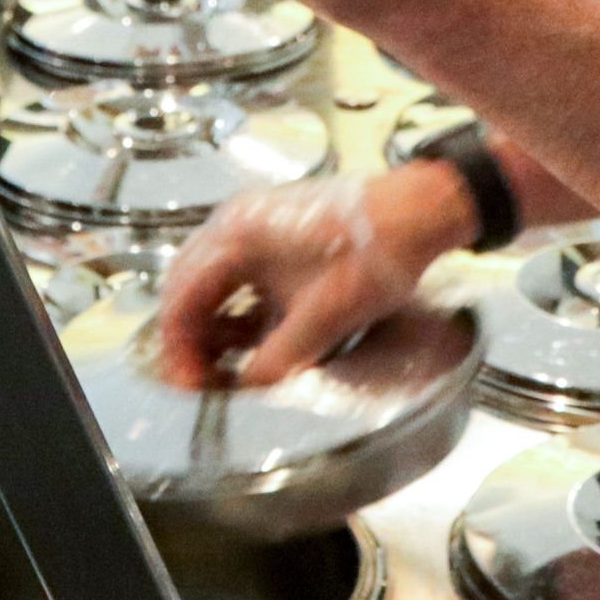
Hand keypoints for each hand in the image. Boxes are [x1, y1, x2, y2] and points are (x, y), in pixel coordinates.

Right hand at [153, 163, 478, 386]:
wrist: (418, 213)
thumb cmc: (376, 249)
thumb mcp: (324, 319)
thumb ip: (279, 359)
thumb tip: (250, 386)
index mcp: (236, 236)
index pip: (182, 297)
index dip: (180, 348)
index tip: (190, 383)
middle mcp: (237, 223)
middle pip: (188, 286)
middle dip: (189, 337)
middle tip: (197, 377)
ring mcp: (256, 225)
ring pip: (212, 281)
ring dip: (212, 324)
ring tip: (222, 365)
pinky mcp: (278, 234)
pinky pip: (240, 276)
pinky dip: (237, 310)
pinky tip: (252, 340)